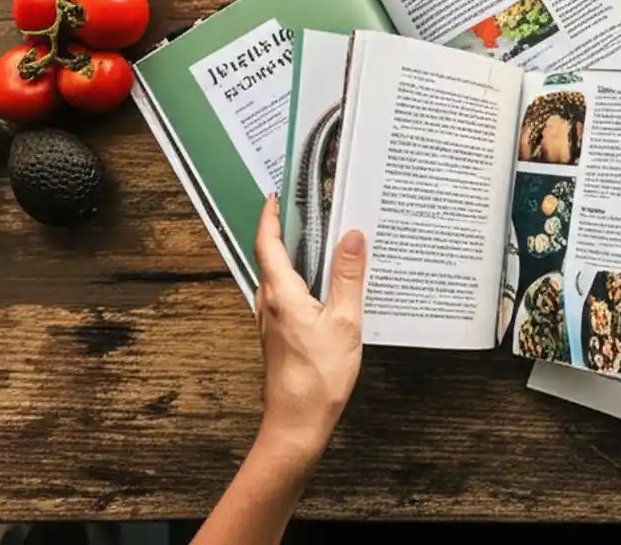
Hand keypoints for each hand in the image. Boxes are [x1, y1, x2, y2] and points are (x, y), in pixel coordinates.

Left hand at [253, 195, 366, 454]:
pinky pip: (285, 297)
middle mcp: (268, 303)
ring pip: (277, 278)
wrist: (297, 422)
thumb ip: (348, 277)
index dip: (270, 216)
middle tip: (306, 210)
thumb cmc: (318, 376)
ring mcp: (271, 321)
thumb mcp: (344, 321)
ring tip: (318, 242)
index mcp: (281, 293)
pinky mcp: (279, 336)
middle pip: (270, 257)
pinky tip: (322, 287)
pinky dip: (298, 281)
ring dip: (291, 257)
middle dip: (283, 231)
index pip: (268, 243)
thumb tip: (352, 236)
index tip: (277, 196)